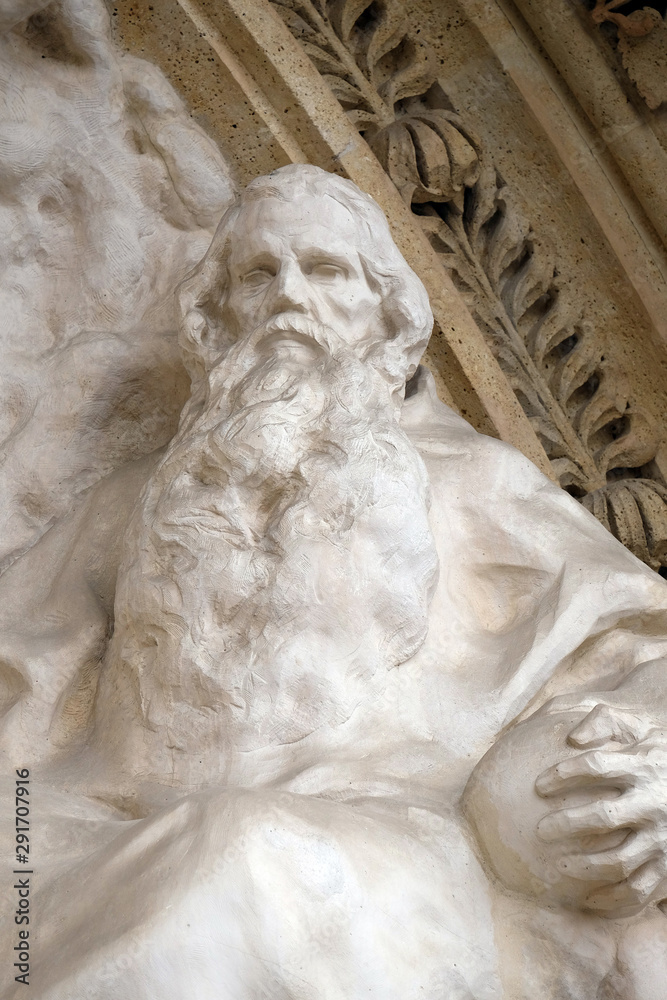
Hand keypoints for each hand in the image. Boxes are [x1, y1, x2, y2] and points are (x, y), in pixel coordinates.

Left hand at [535, 704, 666, 917]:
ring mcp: (662, 836)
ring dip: (587, 865)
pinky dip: (615, 898)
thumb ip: (604, 722)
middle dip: (569, 823)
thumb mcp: (636, 727)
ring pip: (620, 858)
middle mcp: (653, 801)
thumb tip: (573, 737)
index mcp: (642, 766)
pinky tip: (589, 899)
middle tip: (541, 830)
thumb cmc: (654, 752)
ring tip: (561, 865)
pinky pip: (640, 888)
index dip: (565, 774)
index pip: (597, 767)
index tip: (539, 785)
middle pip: (605, 816)